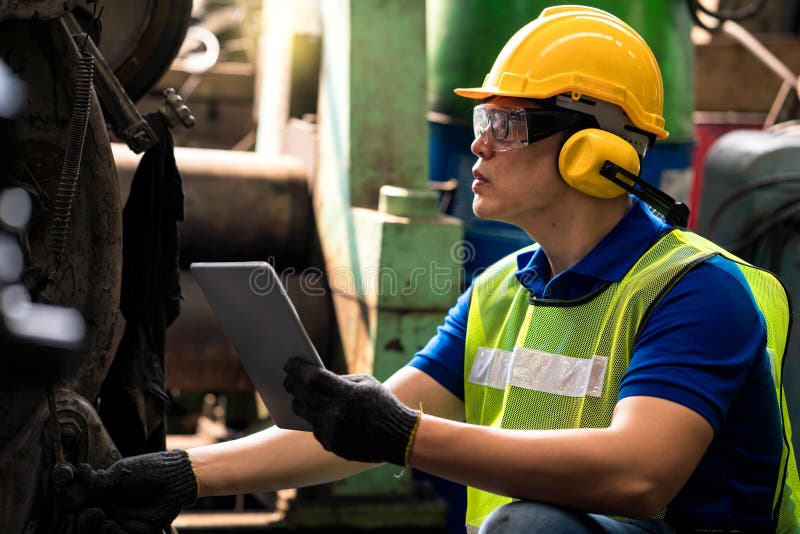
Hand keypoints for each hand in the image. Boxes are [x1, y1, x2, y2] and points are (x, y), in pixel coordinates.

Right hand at [77, 450, 196, 533]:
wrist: (176, 478)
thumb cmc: (148, 470)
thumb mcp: (123, 472)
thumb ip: (100, 479)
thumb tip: (79, 471)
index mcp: (101, 496)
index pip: (79, 505)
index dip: (72, 505)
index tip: (71, 504)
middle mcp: (108, 511)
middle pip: (87, 524)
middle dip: (86, 522)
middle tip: (95, 513)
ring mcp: (122, 522)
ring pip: (103, 533)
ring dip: (100, 531)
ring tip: (109, 523)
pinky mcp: (138, 532)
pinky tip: (119, 529)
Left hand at [283, 357, 420, 464]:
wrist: (399, 437)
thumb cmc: (383, 404)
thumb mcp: (366, 383)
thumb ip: (340, 379)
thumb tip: (314, 376)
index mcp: (346, 394)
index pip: (312, 378)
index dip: (298, 369)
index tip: (289, 363)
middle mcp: (336, 413)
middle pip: (302, 396)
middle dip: (292, 386)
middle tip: (287, 379)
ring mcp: (332, 431)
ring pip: (304, 413)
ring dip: (300, 402)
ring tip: (297, 395)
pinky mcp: (331, 445)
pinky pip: (315, 428)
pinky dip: (316, 419)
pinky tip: (319, 412)